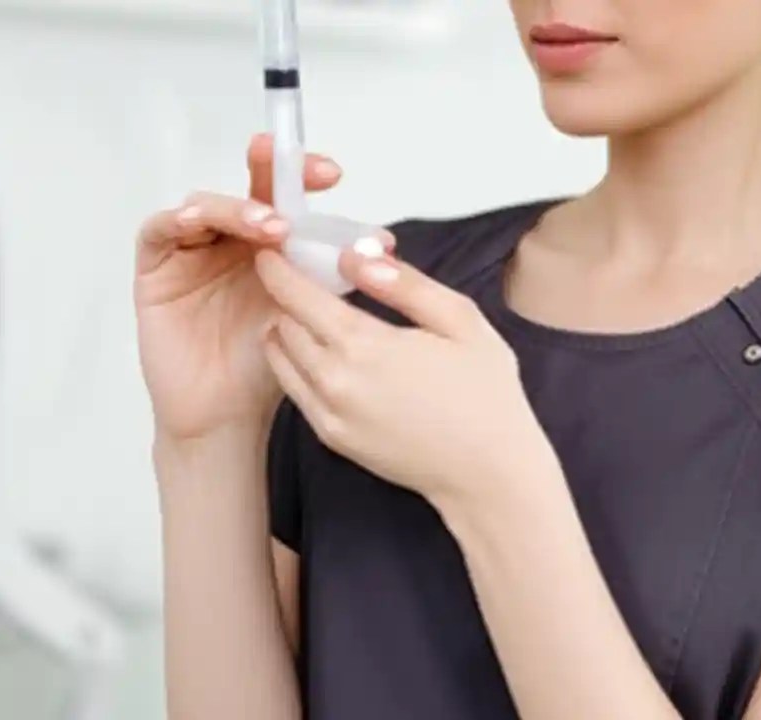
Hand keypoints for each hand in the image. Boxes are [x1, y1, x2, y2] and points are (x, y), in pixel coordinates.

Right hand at [135, 134, 342, 442]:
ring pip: (208, 206)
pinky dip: (180, 219)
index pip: (284, 196)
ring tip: (271, 226)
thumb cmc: (268, 367)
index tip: (333, 174)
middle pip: (244, 190)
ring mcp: (191, 251)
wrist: (228, 416)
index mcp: (269, 246)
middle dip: (273, 173)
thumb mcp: (309, 315)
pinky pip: (159, 230)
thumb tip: (381, 246)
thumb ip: (332, 276)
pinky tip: (202, 221)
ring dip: (239, 208)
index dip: (303, 176)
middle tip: (305, 178)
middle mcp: (230, 241)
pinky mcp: (156, 269)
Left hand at [255, 248, 558, 510]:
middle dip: (288, 297)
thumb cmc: (485, 393)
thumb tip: (354, 256)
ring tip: (310, 314)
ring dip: (289, 332)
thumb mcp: (460, 319)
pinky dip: (296, 366)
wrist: (487, 473)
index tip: (272, 254)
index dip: (279, 269)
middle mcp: (335, 381)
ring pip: (283, 358)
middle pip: (284, 323)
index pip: (297, 296)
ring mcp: (329, 414)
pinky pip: (295, 391)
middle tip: (304, 280)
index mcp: (364, 345)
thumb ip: (403, 283)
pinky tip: (322, 355)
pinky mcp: (333, 438)